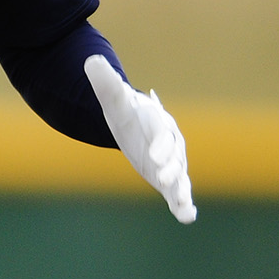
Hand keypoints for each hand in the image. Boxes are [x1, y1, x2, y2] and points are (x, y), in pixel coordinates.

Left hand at [84, 55, 196, 223]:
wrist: (135, 126)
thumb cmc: (126, 112)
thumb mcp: (113, 99)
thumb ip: (105, 83)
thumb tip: (91, 61)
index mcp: (157, 121)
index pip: (161, 131)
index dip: (160, 144)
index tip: (155, 157)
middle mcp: (171, 143)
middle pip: (174, 156)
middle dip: (171, 168)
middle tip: (163, 180)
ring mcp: (172, 162)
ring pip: (180, 176)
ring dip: (181, 190)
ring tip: (182, 205)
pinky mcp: (169, 180)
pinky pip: (179, 192)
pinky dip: (184, 205)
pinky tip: (187, 217)